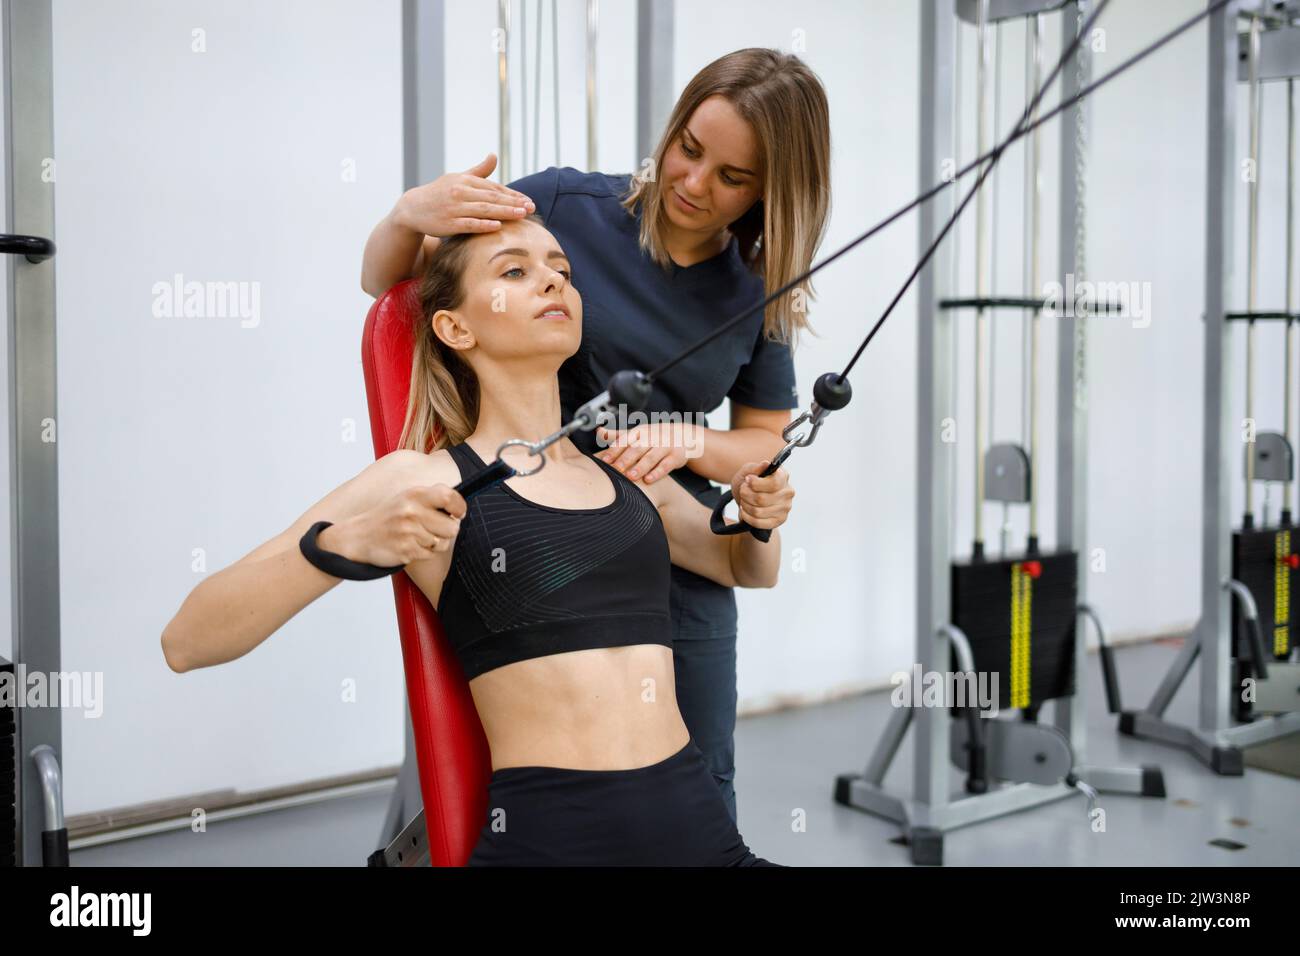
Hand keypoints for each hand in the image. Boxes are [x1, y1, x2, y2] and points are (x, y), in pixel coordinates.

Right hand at [328, 484, 466, 567]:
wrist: (359, 537)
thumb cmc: (389, 517)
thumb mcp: (407, 498)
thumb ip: (432, 498)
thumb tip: (460, 506)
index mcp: (415, 494)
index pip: (450, 497)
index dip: (460, 507)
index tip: (458, 513)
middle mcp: (412, 512)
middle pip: (452, 527)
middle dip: (448, 530)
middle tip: (435, 528)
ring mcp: (409, 532)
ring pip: (443, 542)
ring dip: (436, 543)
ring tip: (421, 537)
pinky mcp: (407, 550)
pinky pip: (431, 554)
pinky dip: (425, 552)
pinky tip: (412, 545)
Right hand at [394, 153, 534, 237]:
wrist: (413, 208)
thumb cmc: (440, 193)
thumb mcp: (458, 178)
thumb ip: (479, 171)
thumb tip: (494, 155)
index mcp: (464, 180)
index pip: (494, 188)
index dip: (512, 194)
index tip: (528, 201)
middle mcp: (460, 191)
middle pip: (492, 198)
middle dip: (513, 203)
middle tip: (531, 207)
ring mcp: (454, 208)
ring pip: (483, 210)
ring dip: (504, 212)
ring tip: (521, 215)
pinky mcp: (448, 224)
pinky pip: (469, 224)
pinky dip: (483, 224)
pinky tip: (498, 226)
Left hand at [595, 422, 697, 483]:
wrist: (683, 436)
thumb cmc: (654, 436)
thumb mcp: (637, 434)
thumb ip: (618, 435)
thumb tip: (598, 431)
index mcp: (640, 432)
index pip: (625, 440)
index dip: (614, 450)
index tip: (604, 460)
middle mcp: (652, 437)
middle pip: (637, 448)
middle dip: (626, 459)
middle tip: (615, 470)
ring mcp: (665, 446)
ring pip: (651, 457)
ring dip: (640, 467)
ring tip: (630, 477)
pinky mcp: (676, 456)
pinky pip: (666, 465)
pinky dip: (657, 473)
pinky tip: (648, 480)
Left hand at [728, 461, 793, 530]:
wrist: (747, 496)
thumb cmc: (749, 481)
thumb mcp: (748, 470)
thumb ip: (756, 467)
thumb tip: (766, 464)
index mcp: (783, 476)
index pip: (774, 483)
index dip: (756, 483)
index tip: (747, 480)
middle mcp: (788, 492)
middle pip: (762, 499)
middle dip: (746, 495)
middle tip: (742, 491)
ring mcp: (785, 508)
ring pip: (758, 511)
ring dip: (745, 505)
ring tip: (743, 500)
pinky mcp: (779, 520)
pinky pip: (758, 522)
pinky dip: (747, 517)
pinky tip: (744, 511)